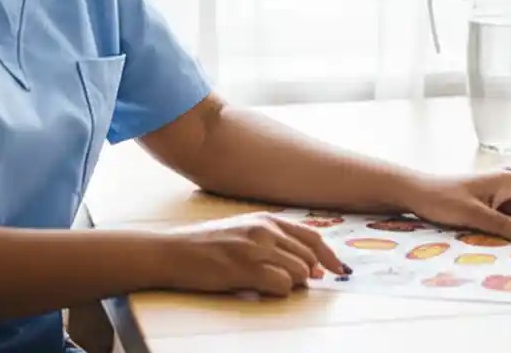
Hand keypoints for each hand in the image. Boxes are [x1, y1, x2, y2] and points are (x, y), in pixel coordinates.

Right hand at [152, 212, 347, 296]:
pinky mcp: (245, 269)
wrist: (172, 252)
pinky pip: (281, 284)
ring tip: (271, 285)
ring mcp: (256, 249)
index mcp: (267, 219)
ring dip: (293, 284)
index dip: (329, 255)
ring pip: (299, 271)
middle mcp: (265, 230)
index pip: (312, 236)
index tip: (338, 269)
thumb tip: (307, 266)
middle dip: (311, 274)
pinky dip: (279, 292)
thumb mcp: (243, 231)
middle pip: (309, 256)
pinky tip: (263, 290)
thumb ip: (273, 241)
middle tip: (304, 284)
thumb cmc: (206, 245)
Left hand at [402, 170, 510, 240]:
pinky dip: (502, 229)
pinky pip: (508, 222)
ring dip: (509, 229)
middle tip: (492, 223)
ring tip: (480, 222)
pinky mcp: (492, 205)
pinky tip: (482, 226)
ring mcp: (501, 196)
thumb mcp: (474, 214)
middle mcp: (510, 186)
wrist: (416, 193)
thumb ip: (504, 226)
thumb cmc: (443, 198)